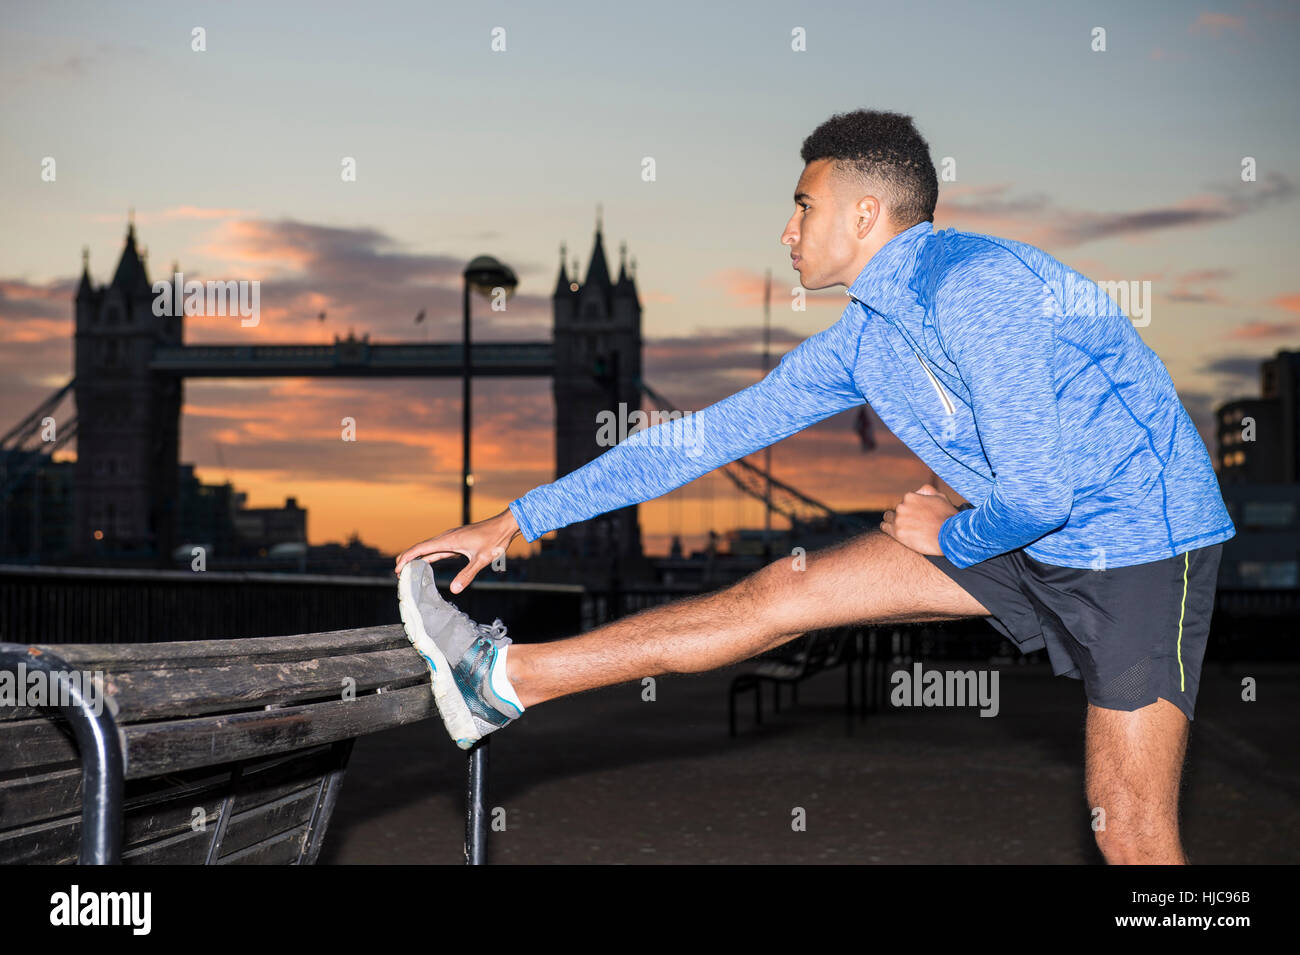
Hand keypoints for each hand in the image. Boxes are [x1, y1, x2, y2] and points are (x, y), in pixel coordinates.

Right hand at [394, 508, 519, 592]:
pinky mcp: (457, 541)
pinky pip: (438, 549)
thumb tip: (454, 590)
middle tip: (397, 573)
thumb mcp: (481, 560)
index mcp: (449, 540)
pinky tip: (426, 563)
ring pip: (429, 548)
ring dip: (417, 558)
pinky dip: (429, 556)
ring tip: (407, 569)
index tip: (397, 569)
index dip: (407, 558)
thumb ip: (467, 574)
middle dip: (407, 559)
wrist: (504, 526)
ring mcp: (452, 539)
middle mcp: (447, 537)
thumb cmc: (494, 540)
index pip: (421, 548)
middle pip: (421, 548)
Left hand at [880, 484, 955, 555]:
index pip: (905, 501)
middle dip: (903, 515)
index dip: (911, 508)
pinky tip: (896, 532)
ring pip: (888, 518)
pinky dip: (888, 529)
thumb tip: (919, 491)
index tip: (917, 516)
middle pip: (897, 510)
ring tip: (903, 528)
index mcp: (910, 496)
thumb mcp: (940, 497)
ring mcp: (898, 519)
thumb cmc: (947, 517)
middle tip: (912, 524)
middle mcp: (902, 506)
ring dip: (893, 521)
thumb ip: (927, 491)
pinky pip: (885, 527)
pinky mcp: (897, 533)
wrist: (949, 536)